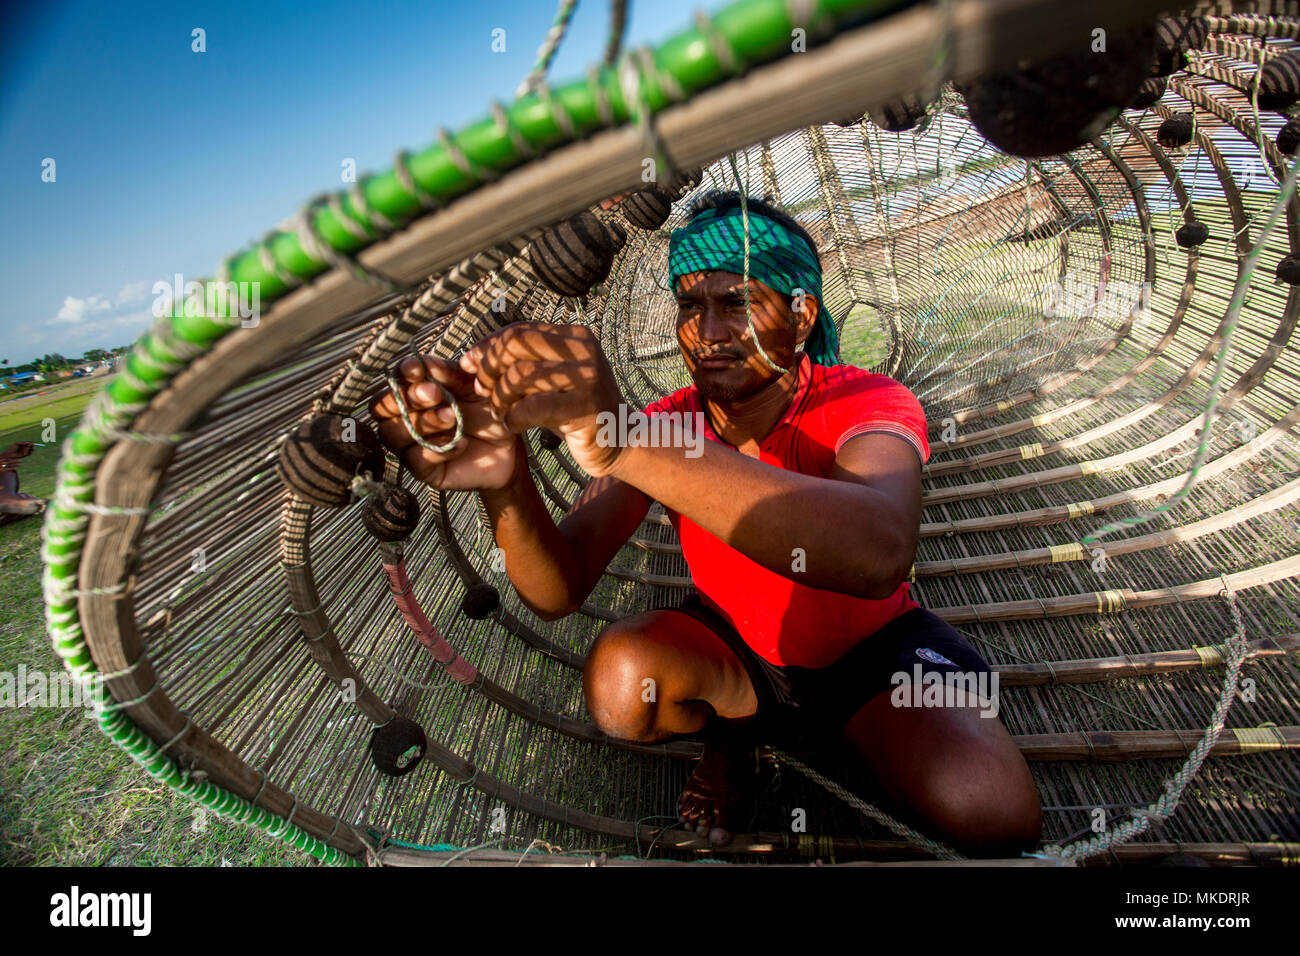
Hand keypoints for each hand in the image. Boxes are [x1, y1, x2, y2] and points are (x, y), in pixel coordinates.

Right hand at [369, 355, 519, 490]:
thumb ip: (450, 372)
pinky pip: (417, 460)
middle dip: (409, 398)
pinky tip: (462, 443)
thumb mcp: (472, 385)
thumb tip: (427, 363)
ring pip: (394, 434)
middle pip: (381, 408)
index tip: (417, 370)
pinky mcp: (423, 471)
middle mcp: (404, 419)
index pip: (391, 383)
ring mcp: (410, 446)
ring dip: (424, 422)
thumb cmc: (486, 411)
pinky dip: (440, 449)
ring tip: (453, 417)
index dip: (400, 375)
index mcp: (413, 394)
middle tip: (437, 394)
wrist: (509, 446)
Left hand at [458, 322, 627, 477]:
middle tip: (482, 389)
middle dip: (489, 367)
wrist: (620, 442)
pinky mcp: (586, 408)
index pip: (520, 330)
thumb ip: (524, 362)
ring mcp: (588, 378)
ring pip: (520, 375)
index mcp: (575, 337)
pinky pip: (532, 407)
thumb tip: (474, 355)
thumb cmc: (576, 411)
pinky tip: (512, 425)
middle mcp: (583, 351)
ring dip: (499, 396)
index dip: (489, 345)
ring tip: (498, 411)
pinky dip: (513, 417)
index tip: (469, 364)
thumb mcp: (553, 379)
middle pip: (517, 345)